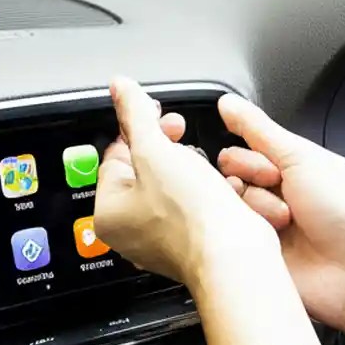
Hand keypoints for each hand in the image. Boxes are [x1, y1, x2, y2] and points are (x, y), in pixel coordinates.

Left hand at [95, 77, 277, 283]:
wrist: (234, 256)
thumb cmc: (192, 216)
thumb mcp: (156, 150)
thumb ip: (136, 114)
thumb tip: (120, 88)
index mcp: (109, 212)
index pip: (115, 156)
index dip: (140, 129)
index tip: (159, 115)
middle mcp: (131, 233)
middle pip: (145, 173)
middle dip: (168, 150)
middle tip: (182, 137)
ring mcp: (162, 242)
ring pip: (173, 189)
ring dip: (191, 169)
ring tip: (204, 166)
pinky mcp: (192, 246)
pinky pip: (195, 209)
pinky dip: (207, 193)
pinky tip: (219, 188)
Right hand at [216, 94, 344, 331]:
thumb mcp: (303, 158)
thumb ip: (260, 130)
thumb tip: (230, 105)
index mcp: (295, 168)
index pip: (246, 150)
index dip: (248, 157)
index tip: (269, 167)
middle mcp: (280, 195)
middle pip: (233, 177)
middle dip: (250, 181)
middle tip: (275, 190)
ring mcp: (269, 226)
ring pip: (231, 206)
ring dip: (256, 210)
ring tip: (284, 221)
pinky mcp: (261, 254)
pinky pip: (233, 237)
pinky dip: (247, 234)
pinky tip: (269, 237)